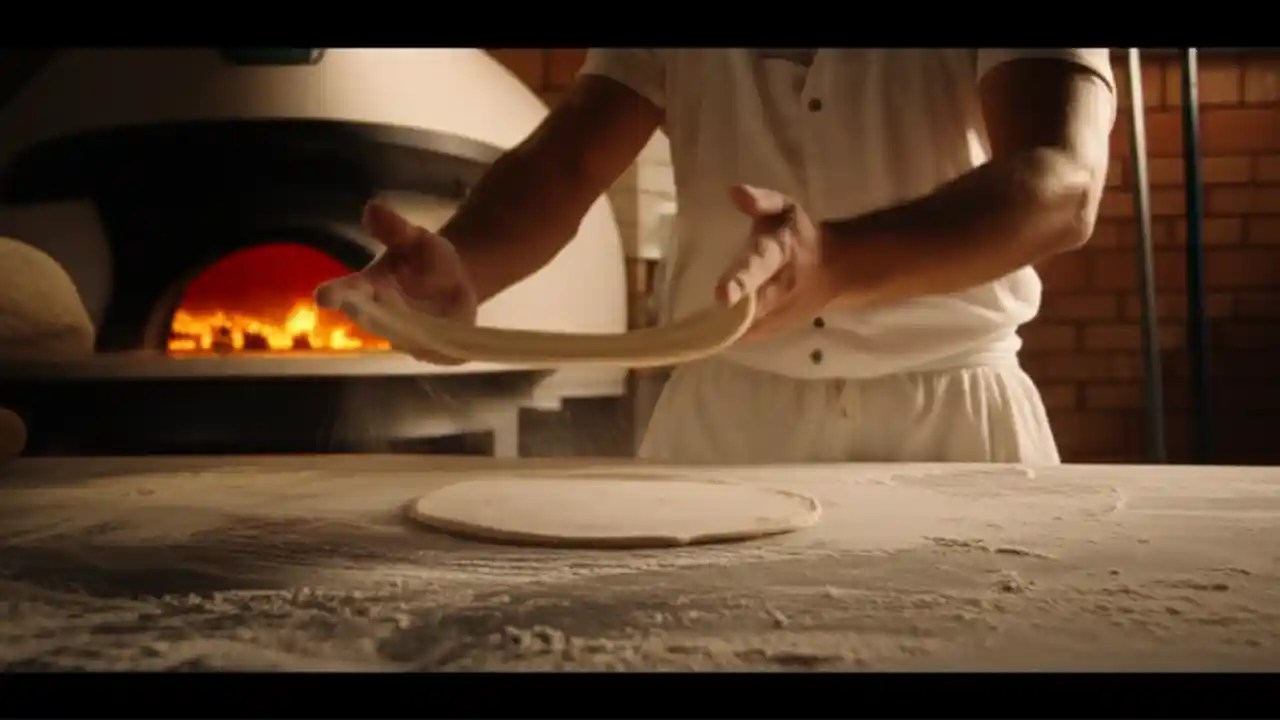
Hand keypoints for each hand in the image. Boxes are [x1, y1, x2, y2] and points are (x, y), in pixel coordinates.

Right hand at [315, 200, 478, 364]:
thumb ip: (394, 228)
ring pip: (406, 342)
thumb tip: (372, 208)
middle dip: (376, 318)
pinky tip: (455, 343)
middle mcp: (380, 318)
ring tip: (431, 327)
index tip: (324, 297)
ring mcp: (405, 338)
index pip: (344, 293)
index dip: (335, 295)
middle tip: (385, 312)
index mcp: (367, 288)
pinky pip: (437, 354)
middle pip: (372, 322)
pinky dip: (445, 351)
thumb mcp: (414, 238)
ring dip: (417, 336)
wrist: (455, 283)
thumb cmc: (425, 259)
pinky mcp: (431, 351)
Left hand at [715, 184, 839, 339]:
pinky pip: (748, 336)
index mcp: (779, 254)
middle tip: (706, 321)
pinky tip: (711, 331)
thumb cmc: (799, 235)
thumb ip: (762, 200)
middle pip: (752, 307)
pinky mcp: (776, 329)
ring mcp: (779, 314)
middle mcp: (779, 288)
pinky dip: (729, 335)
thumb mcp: (785, 208)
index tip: (722, 296)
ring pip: (748, 328)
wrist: (835, 269)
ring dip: (726, 328)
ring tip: (701, 328)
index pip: (759, 266)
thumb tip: (735, 192)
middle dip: (730, 315)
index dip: (740, 281)